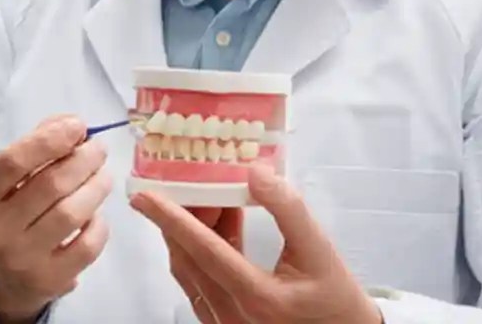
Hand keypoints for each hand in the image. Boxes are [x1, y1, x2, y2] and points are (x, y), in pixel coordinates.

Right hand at [0, 116, 112, 323]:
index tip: (77, 126)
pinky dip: (99, 223)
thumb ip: (37, 146)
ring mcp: (24, 258)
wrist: (10, 278)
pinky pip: (87, 245)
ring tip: (103, 175)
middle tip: (98, 149)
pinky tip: (96, 213)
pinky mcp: (51, 279)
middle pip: (49, 185)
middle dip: (82, 159)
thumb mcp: (12, 182)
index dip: (48, 139)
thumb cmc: (15, 213)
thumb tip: (71, 124)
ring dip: (96, 186)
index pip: (11, 163)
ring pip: (71, 214)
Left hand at [130, 164, 380, 323]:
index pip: (203, 249)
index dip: (172, 219)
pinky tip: (216, 227)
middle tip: (179, 184)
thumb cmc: (335, 297)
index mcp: (256, 296)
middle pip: (188, 259)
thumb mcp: (320, 249)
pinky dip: (198, 253)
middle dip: (178, 218)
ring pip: (190, 272)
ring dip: (188, 235)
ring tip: (203, 199)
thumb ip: (288, 209)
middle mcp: (232, 315)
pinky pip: (198, 284)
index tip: (145, 197)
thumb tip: (255, 173)